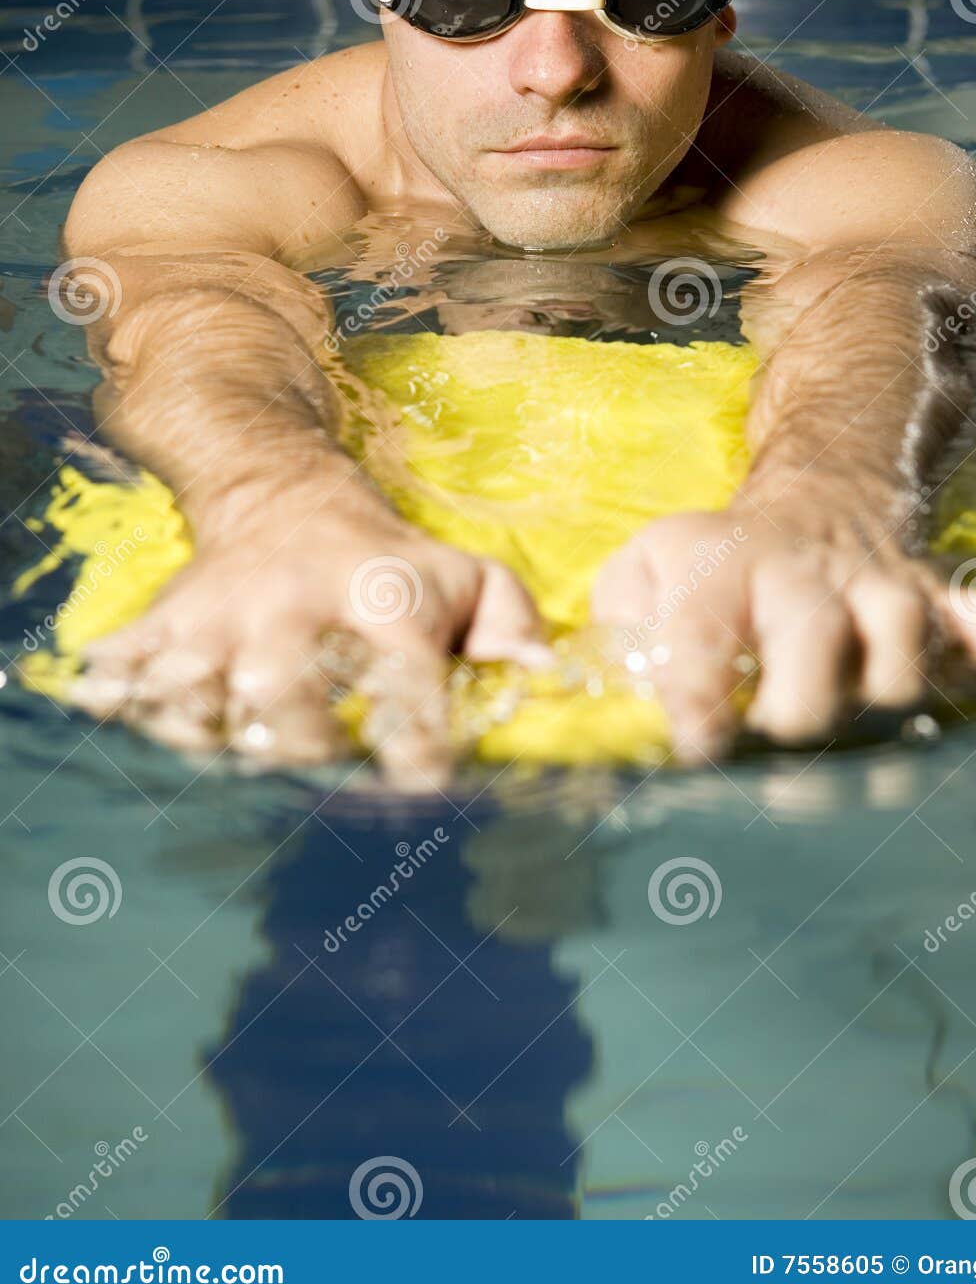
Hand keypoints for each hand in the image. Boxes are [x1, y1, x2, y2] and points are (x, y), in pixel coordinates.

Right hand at [69, 482, 546, 789]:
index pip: (405, 683)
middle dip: (303, 749)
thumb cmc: (388, 560)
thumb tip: (544, 680)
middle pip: (282, 696)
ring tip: (240, 758)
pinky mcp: (164, 625)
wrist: (282, 495)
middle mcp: (296, 606)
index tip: (422, 788)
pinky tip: (134, 720)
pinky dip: (122, 705)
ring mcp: (220, 618)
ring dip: (214, 743)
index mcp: (382, 598)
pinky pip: (124, 673)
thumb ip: (513, 626)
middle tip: (324, 771)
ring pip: (197, 695)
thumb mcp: (464, 577)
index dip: (416, 747)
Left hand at [591, 501, 975, 763]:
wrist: (816, 499)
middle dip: (797, 708)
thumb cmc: (717, 562)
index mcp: (725, 570)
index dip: (697, 696)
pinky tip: (971, 685)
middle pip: (813, 642)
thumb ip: (616, 624)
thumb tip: (600, 687)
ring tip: (861, 706)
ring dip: (883, 694)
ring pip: (903, 648)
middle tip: (780, 734)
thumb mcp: (644, 568)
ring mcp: (882, 585)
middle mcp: (808, 576)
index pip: (701, 633)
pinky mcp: (940, 597)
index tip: (699, 747)